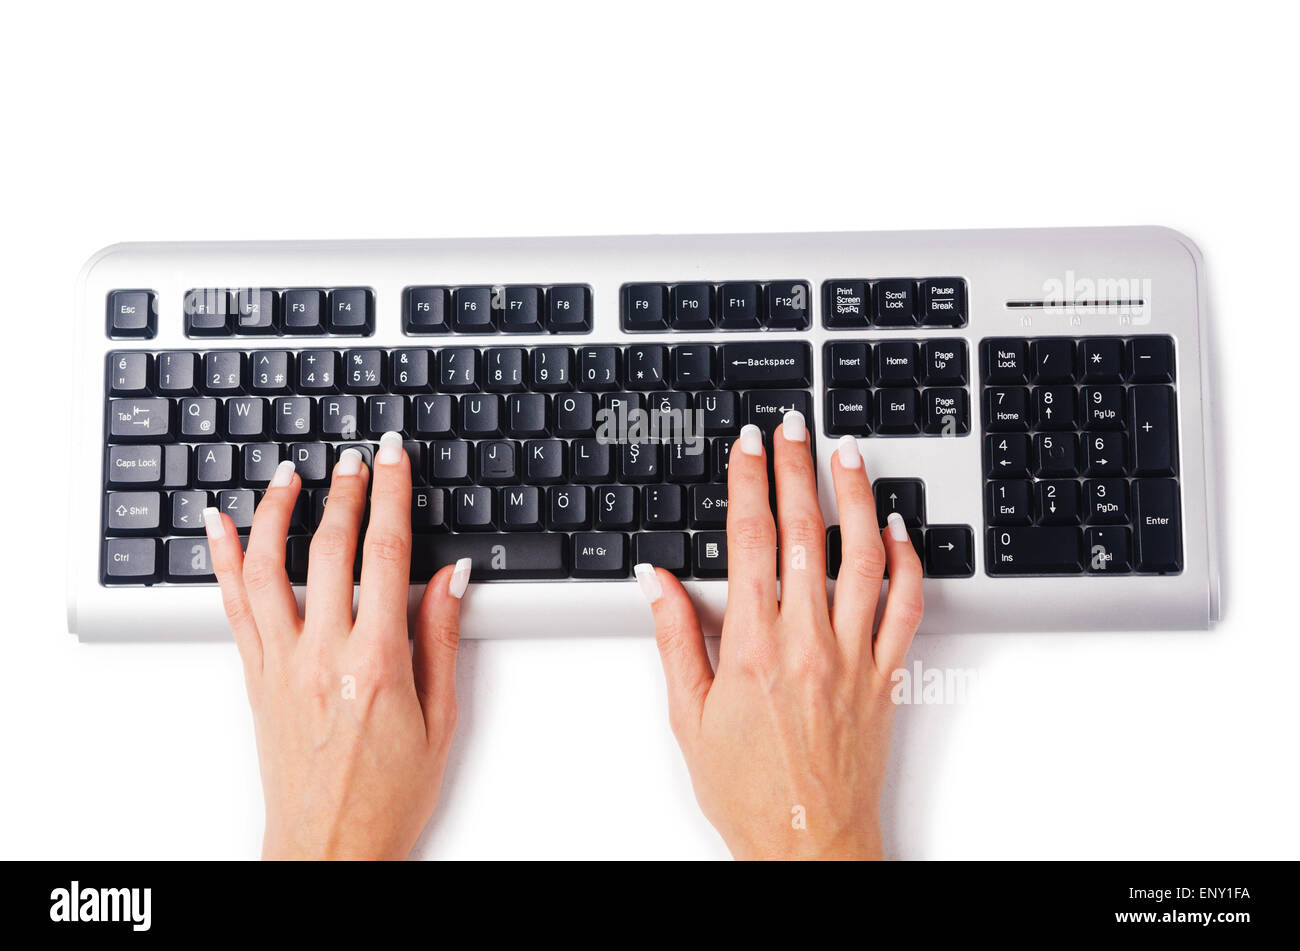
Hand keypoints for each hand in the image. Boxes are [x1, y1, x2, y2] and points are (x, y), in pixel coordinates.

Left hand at [204, 432, 470, 859]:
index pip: (385, 554)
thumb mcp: (440, 718)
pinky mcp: (255, 678)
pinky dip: (223, 560)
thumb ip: (440, 639)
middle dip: (343, 490)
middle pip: (328, 549)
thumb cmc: (387, 795)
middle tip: (354, 456)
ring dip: (277, 512)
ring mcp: (281, 664)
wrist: (328, 848)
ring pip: (267, 569)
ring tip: (289, 475)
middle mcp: (322, 655)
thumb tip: (451, 577)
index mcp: (377, 661)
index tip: (391, 458)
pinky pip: (233, 607)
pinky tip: (219, 526)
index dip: (389, 494)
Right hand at [636, 414, 921, 859]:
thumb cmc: (748, 791)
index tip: (747, 445)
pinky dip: (908, 563)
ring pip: (864, 558)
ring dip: (858, 498)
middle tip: (794, 425)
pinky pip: (906, 609)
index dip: (748, 483)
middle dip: (798, 468)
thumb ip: (675, 639)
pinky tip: (899, 530)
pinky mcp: (886, 676)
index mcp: (753, 649)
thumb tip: (655, 580)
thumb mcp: (688, 718)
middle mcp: (808, 643)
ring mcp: (854, 657)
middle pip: (808, 534)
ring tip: (850, 454)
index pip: (751, 543)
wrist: (808, 845)